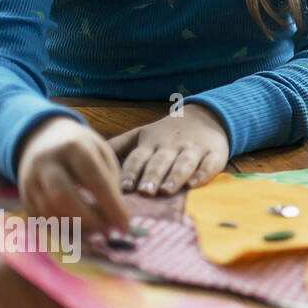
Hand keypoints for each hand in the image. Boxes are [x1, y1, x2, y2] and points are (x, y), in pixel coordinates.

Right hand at [16, 115, 129, 232]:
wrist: (43, 138)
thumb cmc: (82, 148)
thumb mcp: (102, 153)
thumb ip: (110, 181)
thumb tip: (116, 216)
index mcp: (74, 147)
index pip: (94, 180)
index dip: (111, 206)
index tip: (125, 225)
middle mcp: (46, 163)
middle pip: (62, 197)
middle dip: (88, 219)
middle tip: (108, 230)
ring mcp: (29, 180)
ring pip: (48, 211)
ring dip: (75, 227)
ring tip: (96, 229)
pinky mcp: (23, 195)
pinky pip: (40, 219)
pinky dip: (61, 228)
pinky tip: (79, 228)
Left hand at [107, 103, 229, 195]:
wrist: (208, 116)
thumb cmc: (169, 132)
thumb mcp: (143, 133)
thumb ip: (119, 145)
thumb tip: (91, 156)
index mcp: (152, 142)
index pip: (139, 157)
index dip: (131, 171)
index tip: (123, 187)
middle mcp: (172, 145)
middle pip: (160, 161)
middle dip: (152, 176)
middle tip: (145, 191)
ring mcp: (194, 149)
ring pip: (184, 163)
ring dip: (174, 177)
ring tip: (166, 191)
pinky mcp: (215, 154)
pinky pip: (209, 165)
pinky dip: (202, 175)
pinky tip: (194, 185)